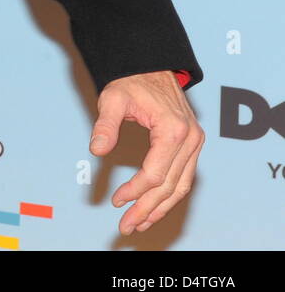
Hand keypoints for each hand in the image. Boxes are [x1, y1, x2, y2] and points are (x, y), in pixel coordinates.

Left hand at [90, 70, 203, 235]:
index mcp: (173, 129)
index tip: (117, 201)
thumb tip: (97, 150)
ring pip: (181, 186)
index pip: (155, 173)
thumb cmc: (131, 80)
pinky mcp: (193, 144)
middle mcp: (190, 139)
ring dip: (161, 208)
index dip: (135, 191)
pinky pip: (184, 176)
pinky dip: (170, 195)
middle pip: (170, 185)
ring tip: (140, 223)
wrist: (151, 64)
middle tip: (127, 226)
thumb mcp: (113, 98)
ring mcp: (195, 143)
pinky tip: (154, 207)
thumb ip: (105, 125)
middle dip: (147, 208)